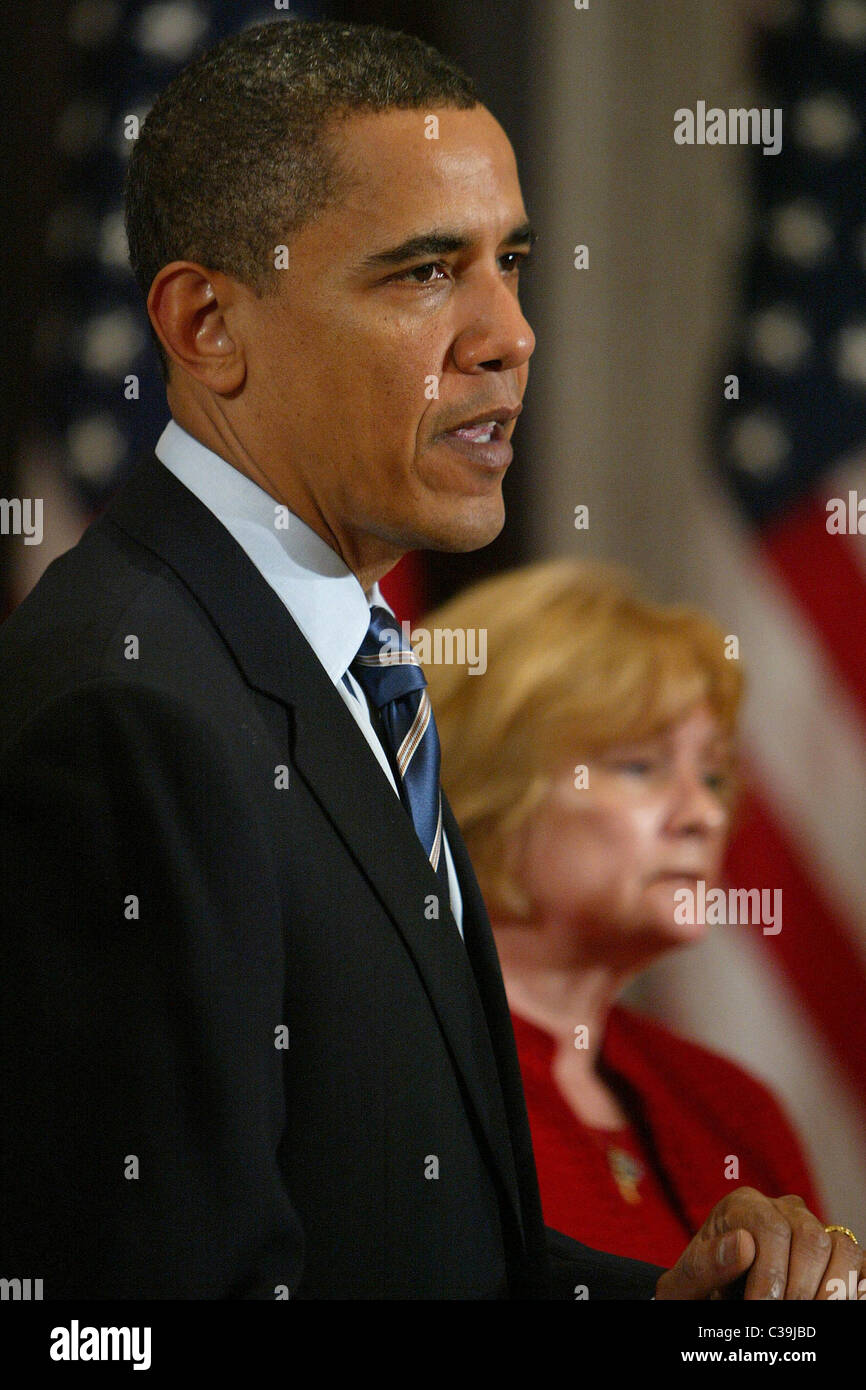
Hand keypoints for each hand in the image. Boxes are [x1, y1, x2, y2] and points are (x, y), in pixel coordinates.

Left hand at [655, 1189, 864, 1299]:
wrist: (712, 1297)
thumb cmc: (698, 1289)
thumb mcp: (687, 1282)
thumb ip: (705, 1265)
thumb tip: (743, 1244)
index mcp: (745, 1205)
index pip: (770, 1227)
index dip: (770, 1273)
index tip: (758, 1309)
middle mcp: (784, 1209)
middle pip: (811, 1237)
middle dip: (798, 1287)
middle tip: (782, 1320)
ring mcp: (814, 1228)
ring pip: (841, 1247)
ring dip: (830, 1291)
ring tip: (806, 1317)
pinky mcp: (836, 1253)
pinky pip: (859, 1261)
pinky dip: (854, 1286)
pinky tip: (839, 1305)